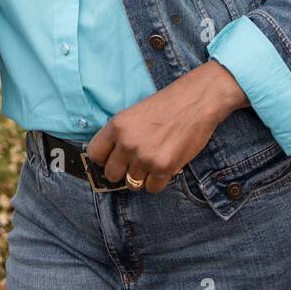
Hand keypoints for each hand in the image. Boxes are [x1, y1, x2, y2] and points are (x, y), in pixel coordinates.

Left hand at [84, 59, 249, 192]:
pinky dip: (158, 181)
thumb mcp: (134, 114)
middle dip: (122, 171)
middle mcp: (127, 143)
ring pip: (132, 183)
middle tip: (135, 163)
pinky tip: (164, 166)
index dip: (103, 159)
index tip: (113, 158)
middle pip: (111, 174)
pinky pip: (152, 188)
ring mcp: (144, 157)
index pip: (94, 154)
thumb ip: (120, 135)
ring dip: (142, 176)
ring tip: (153, 161)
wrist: (195, 101)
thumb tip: (110, 160)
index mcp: (117, 125)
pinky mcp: (163, 168)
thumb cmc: (166, 106)